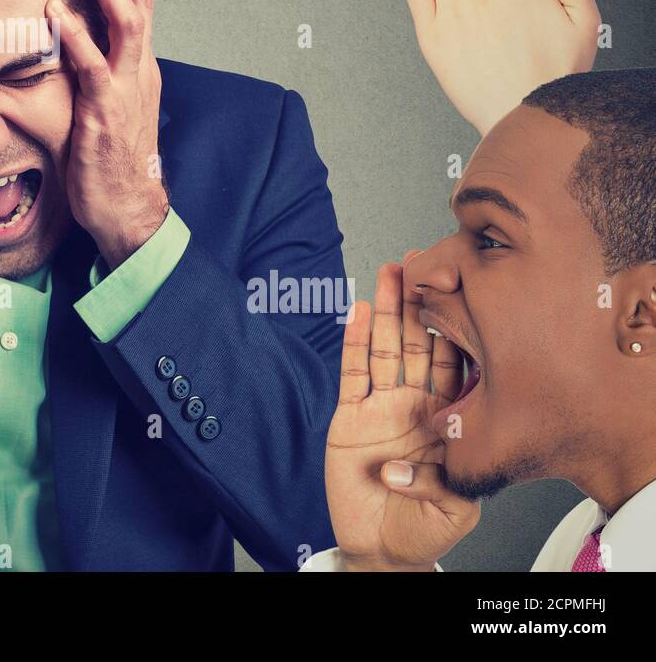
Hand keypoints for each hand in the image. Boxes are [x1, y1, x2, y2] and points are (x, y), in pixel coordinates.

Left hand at [45, 0, 167, 270]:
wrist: (127, 208)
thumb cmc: (112, 163)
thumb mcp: (108, 110)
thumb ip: (97, 77)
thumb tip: (69, 49)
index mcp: (141, 72)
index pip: (141, 11)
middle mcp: (140, 73)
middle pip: (141, 5)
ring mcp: (127, 90)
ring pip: (128, 23)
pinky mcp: (106, 111)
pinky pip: (95, 64)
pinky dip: (77, 35)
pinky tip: (58, 14)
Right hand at [325, 256, 478, 570]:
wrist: (381, 548)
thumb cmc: (424, 530)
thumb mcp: (457, 506)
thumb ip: (450, 471)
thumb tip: (426, 439)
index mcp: (447, 419)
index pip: (455, 364)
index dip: (456, 326)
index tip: (460, 289)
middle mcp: (415, 405)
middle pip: (418, 344)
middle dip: (420, 303)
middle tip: (420, 262)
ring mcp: (381, 407)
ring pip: (385, 349)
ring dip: (388, 310)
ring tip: (389, 272)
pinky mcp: (349, 416)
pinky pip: (352, 373)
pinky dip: (355, 341)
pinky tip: (360, 312)